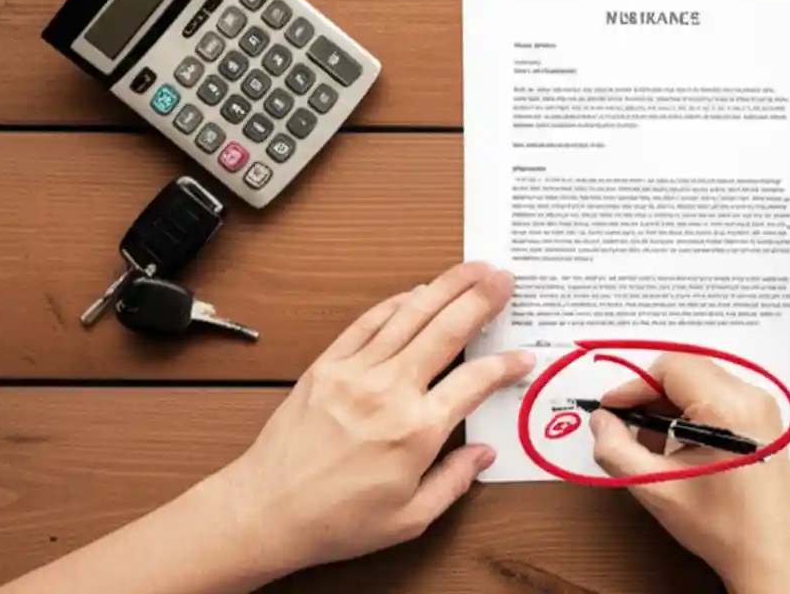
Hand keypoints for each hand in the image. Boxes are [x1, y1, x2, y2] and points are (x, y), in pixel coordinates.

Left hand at [212, 262, 533, 573]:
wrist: (266, 511)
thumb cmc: (334, 521)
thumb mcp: (409, 518)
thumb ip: (454, 482)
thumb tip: (483, 454)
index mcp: (416, 431)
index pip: (475, 382)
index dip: (506, 365)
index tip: (524, 357)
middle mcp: (388, 392)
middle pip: (447, 330)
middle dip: (482, 299)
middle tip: (505, 279)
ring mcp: (355, 373)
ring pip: (410, 315)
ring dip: (445, 286)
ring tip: (472, 269)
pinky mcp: (327, 366)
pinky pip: (368, 322)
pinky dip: (395, 302)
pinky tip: (416, 292)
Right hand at [588, 355, 789, 593]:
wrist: (770, 557)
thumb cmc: (719, 526)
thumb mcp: (658, 489)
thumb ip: (617, 450)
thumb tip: (600, 420)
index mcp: (729, 407)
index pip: (670, 368)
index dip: (633, 386)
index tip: (610, 411)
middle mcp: (751, 396)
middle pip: (687, 371)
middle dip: (650, 395)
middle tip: (627, 427)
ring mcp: (763, 407)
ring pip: (702, 383)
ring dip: (670, 405)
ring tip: (653, 445)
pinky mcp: (765, 420)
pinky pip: (720, 397)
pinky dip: (691, 412)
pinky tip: (679, 447)